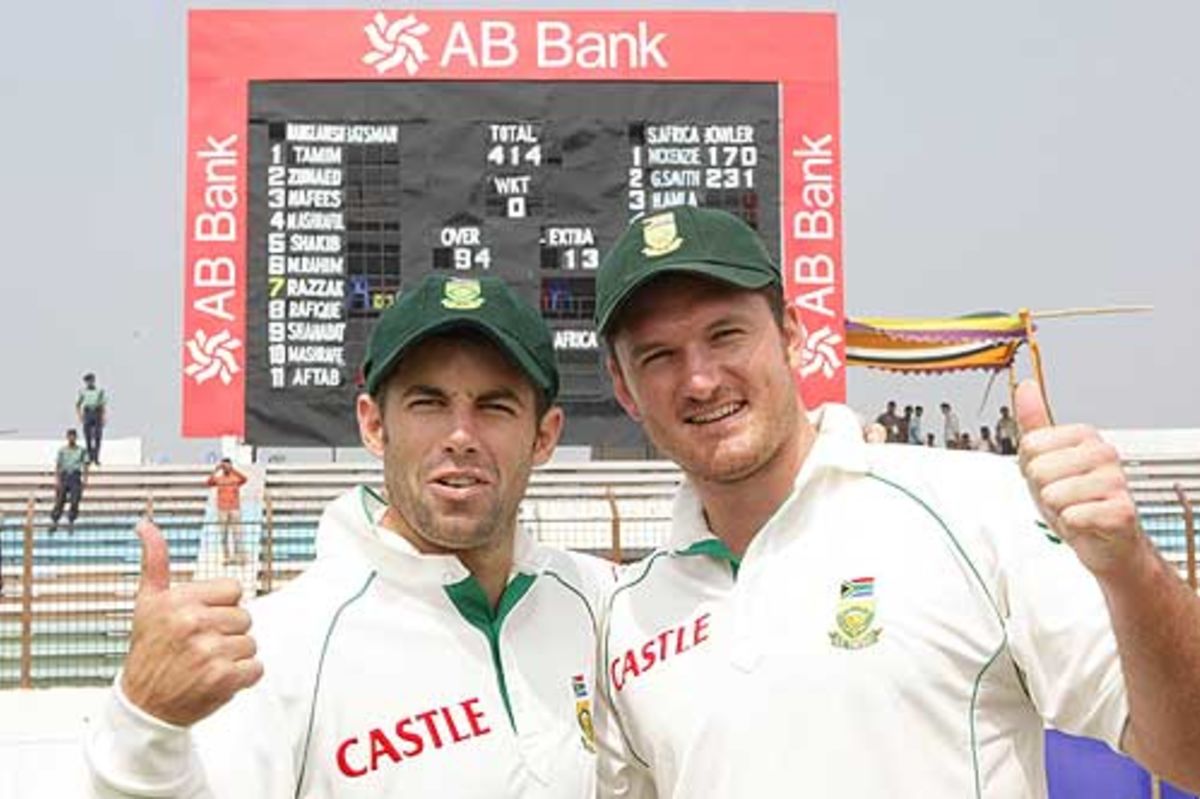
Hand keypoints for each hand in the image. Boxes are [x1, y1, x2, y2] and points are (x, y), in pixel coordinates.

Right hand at [120, 518, 262, 725]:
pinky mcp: (223, 678)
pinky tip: (217, 677)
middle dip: (228, 631)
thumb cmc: (148, 653)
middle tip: (201, 644)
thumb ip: (154, 562)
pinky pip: (256, 667)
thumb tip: (146, 526)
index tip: (201, 620)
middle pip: (245, 616)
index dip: (221, 606)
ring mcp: (209, 652)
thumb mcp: (146, 603)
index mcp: (178, 602)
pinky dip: (243, 676)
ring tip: (207, 662)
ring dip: (235, 655)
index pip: (234, 589)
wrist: (143, 705)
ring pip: (251, 642)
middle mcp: (194, 624)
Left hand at [1015, 379, 1143, 576]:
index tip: (1050, 475)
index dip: (1030, 468)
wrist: (1105, 539)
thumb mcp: (1046, 458)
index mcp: (1084, 435)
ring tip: (1075, 509)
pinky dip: (1072, 526)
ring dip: (1057, 510)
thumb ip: (1034, 423)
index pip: (1029, 446)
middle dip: (1042, 490)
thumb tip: (1025, 387)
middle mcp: (1104, 452)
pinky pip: (1072, 516)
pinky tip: (1088, 522)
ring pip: (1052, 495)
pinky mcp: (1122, 511)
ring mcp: (1116, 480)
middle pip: (1038, 470)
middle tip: (1063, 496)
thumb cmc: (1075, 497)